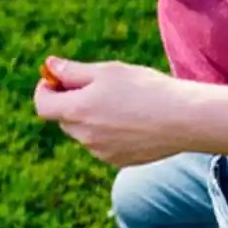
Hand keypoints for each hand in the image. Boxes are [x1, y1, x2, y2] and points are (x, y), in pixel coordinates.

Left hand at [33, 57, 186, 166]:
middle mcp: (83, 135)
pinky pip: (103, 145)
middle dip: (71, 102)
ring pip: (84, 132)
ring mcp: (100, 151)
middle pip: (63, 118)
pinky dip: (108, 133)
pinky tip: (133, 121)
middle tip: (94, 87)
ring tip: (122, 103)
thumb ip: (72, 71)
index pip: (42, 105)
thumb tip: (50, 65)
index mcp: (76, 111)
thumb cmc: (145, 89)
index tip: (57, 79)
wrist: (185, 119)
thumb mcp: (106, 72)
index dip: (45, 89)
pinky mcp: (118, 161)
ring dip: (91, 118)